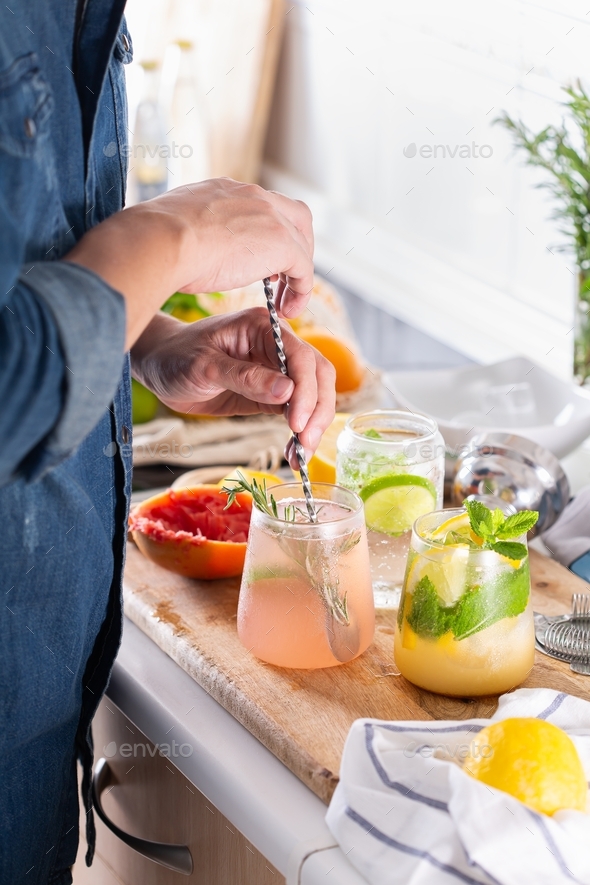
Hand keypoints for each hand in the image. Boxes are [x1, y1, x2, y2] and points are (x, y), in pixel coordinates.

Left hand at [131, 309, 335, 466]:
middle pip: (317, 375)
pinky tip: (292, 452)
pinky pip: (295, 411)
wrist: (159, 366)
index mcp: (263, 328)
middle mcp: (276, 346)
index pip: (301, 356)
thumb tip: (287, 391)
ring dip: (312, 426)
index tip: (298, 422)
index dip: (307, 390)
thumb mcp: (205, 366)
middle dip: (318, 411)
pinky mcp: (270, 394)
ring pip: (312, 396)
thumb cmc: (176, 356)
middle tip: (306, 443)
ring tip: (300, 456)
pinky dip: (298, 432)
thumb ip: (246, 377)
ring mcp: (276, 370)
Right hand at [162, 179, 314, 318]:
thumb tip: (183, 249)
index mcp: (226, 190)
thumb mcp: (176, 229)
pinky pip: (304, 270)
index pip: (260, 205)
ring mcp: (271, 217)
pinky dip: (301, 291)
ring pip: (302, 243)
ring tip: (286, 301)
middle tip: (280, 278)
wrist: (161, 240)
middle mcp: (252, 196)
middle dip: (294, 246)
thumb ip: (190, 233)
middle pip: (294, 216)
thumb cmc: (156, 240)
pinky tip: (287, 310)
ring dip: (298, 272)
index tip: (258, 258)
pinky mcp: (282, 244)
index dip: (266, 232)